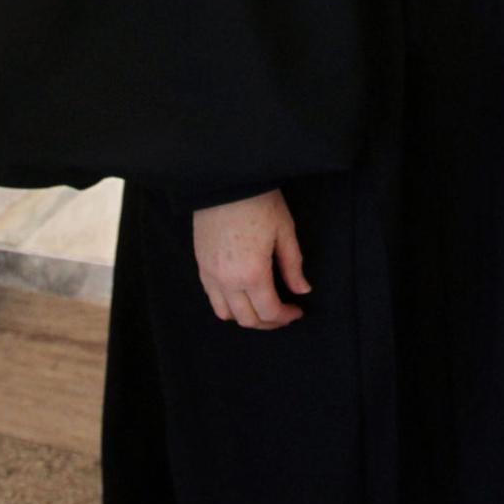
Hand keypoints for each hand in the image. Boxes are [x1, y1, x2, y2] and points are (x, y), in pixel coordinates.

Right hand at [193, 188, 310, 329]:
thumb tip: (302, 290)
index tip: (297, 311)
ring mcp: (210, 275)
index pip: (269, 311)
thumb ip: (292, 265)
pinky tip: (241, 294)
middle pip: (248, 319)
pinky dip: (228, 305)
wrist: (227, 181)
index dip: (285, 317)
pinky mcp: (200, 265)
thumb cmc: (260, 203)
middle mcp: (228, 281)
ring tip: (262, 307)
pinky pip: (212, 298)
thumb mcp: (284, 231)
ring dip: (246, 317)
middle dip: (268, 322)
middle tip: (283, 313)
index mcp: (252, 274)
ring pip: (226, 314)